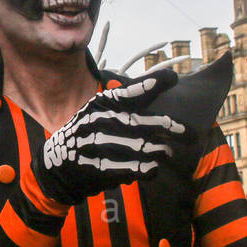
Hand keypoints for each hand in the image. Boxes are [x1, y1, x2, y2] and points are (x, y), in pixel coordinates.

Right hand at [31, 70, 185, 206]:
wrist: (54, 166)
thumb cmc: (85, 136)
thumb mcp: (97, 113)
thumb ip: (123, 105)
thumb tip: (157, 93)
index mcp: (102, 104)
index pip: (130, 92)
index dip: (152, 84)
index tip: (173, 77)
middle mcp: (101, 121)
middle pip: (145, 122)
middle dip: (172, 127)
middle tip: (192, 133)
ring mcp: (98, 144)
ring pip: (143, 147)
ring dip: (160, 151)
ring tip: (166, 152)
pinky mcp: (98, 166)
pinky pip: (131, 168)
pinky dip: (147, 169)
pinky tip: (153, 169)